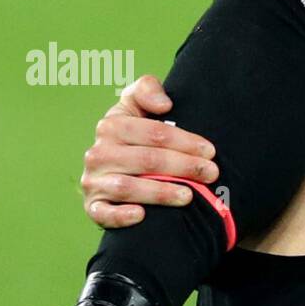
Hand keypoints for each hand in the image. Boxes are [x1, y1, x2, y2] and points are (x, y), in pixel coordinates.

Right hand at [81, 75, 217, 228]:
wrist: (116, 168)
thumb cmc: (136, 135)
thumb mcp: (137, 105)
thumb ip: (147, 90)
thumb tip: (164, 105)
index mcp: (111, 126)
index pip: (153, 133)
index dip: (185, 141)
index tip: (210, 151)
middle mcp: (98, 153)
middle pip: (146, 159)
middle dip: (183, 166)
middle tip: (211, 173)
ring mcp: (94, 181)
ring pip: (127, 187)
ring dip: (161, 192)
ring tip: (189, 196)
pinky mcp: (93, 207)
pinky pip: (103, 214)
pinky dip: (120, 216)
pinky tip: (143, 215)